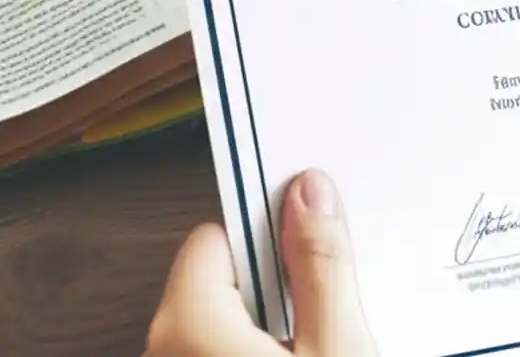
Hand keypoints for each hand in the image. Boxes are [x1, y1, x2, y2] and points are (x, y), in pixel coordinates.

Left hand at [144, 170, 377, 356]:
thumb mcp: (338, 348)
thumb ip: (322, 268)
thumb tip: (311, 198)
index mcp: (188, 325)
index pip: (215, 235)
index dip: (270, 232)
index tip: (307, 225)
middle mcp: (162, 349)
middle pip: (218, 279)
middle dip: (274, 283)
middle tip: (325, 310)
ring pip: (221, 320)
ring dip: (267, 324)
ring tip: (318, 345)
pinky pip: (218, 349)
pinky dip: (254, 348)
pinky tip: (302, 356)